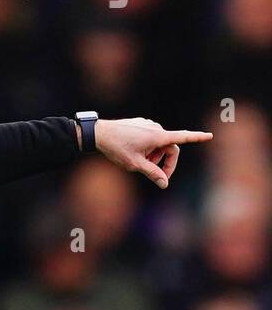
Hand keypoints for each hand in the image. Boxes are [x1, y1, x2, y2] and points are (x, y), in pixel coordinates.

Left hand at [86, 117, 211, 188]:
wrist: (100, 133)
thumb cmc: (117, 148)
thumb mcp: (135, 164)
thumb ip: (152, 173)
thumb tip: (165, 184)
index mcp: (158, 136)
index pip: (182, 137)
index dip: (197, 137)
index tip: (209, 136)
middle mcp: (156, 128)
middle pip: (171, 148)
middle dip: (166, 163)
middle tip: (157, 177)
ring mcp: (149, 125)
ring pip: (160, 145)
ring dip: (155, 157)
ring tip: (139, 163)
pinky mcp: (142, 125)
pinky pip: (151, 139)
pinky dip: (148, 149)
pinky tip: (134, 153)